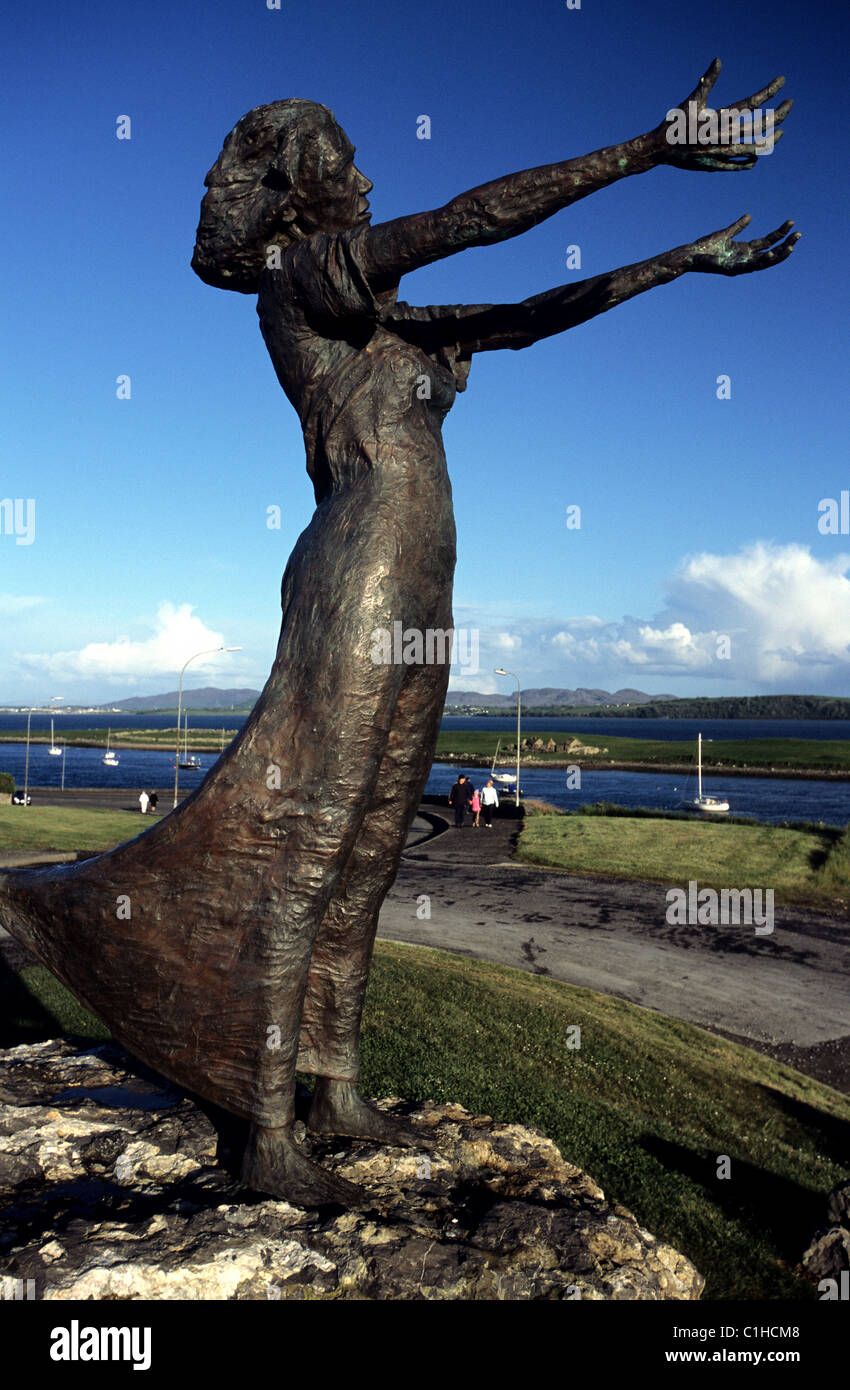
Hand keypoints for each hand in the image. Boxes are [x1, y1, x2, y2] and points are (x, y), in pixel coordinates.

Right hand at [649, 59, 792, 170]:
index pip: (752, 102)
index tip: (782, 81)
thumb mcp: (692, 100)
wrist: (659, 149)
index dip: (769, 91)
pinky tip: (757, 155)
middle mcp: (723, 136)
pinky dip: (751, 159)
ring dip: (770, 140)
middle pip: (759, 125)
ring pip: (754, 148)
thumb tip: (718, 60)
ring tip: (780, 132)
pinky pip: (740, 165)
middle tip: (789, 104)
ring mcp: (721, 153)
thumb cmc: (676, 122)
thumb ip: (708, 81)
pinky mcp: (716, 165)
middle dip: (778, 114)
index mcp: (718, 117)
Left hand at [685, 214, 799, 274]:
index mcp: (744, 250)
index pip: (767, 242)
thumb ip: (738, 226)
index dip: (780, 234)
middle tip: (799, 235)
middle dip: (785, 245)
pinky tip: (771, 254)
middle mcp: (745, 259)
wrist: (690, 256)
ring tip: (792, 246)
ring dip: (779, 255)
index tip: (791, 223)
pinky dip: (761, 261)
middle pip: (771, 253)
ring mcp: (740, 265)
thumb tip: (750, 216)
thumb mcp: (725, 233)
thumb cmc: (704, 247)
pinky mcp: (732, 269)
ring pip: (765, 262)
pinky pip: (750, 266)